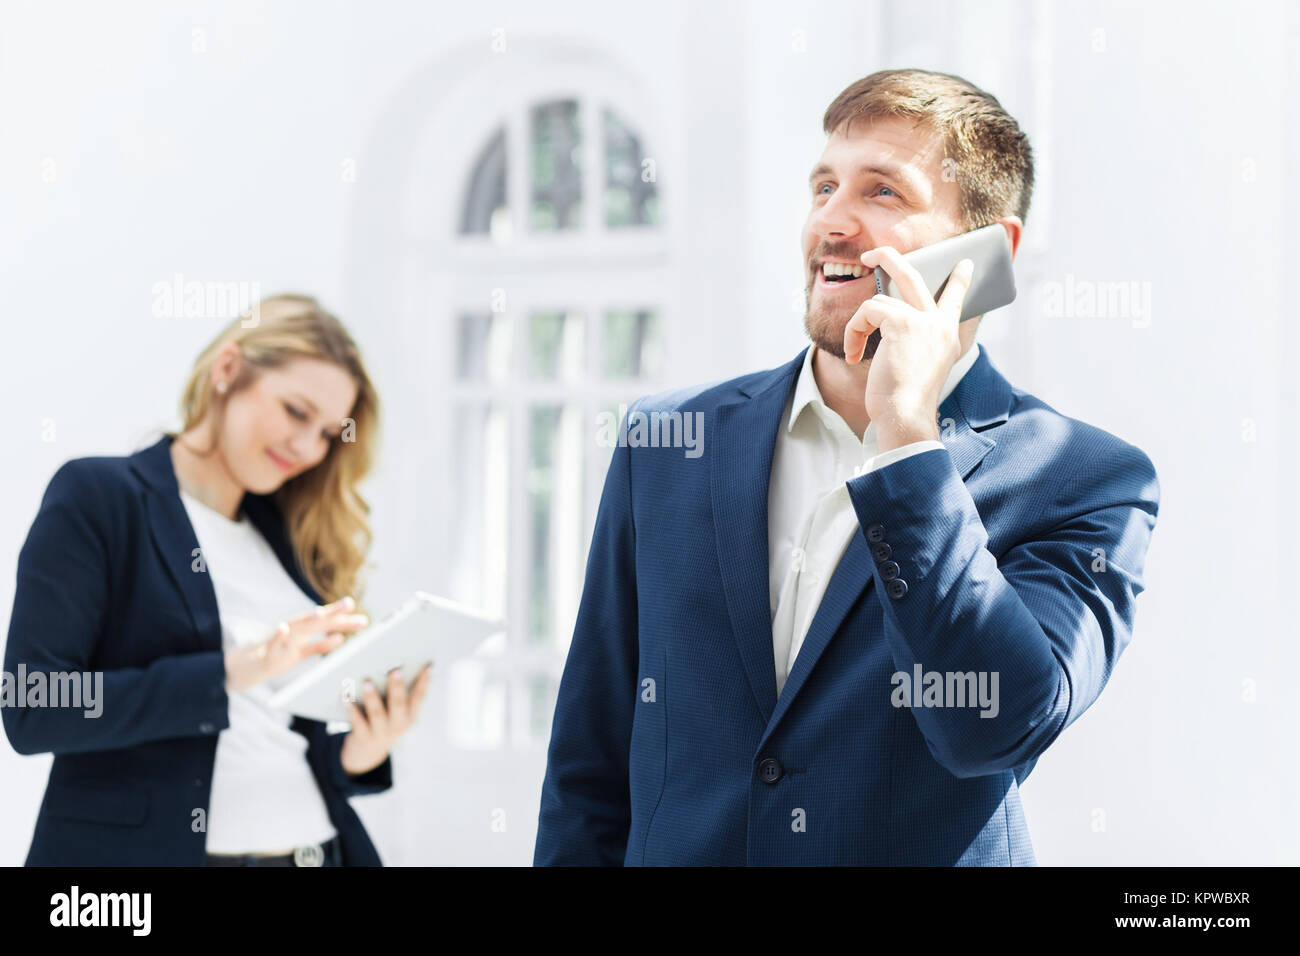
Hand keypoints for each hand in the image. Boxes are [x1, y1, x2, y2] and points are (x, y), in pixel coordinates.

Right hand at [224, 596, 367, 692]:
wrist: (253, 666)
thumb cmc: (280, 655)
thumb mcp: (304, 652)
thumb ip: (320, 645)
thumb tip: (340, 638)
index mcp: (304, 630)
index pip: (327, 622)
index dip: (343, 618)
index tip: (362, 616)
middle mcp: (295, 630)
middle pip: (316, 620)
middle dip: (333, 612)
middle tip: (350, 603)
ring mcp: (282, 639)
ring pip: (296, 627)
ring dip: (307, 619)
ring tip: (320, 613)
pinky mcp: (269, 650)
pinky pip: (272, 642)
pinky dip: (277, 635)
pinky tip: (282, 628)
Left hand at [339, 663, 433, 775]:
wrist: (367, 753)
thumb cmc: (382, 722)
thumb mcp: (395, 713)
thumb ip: (396, 695)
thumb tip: (392, 667)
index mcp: (410, 717)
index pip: (419, 697)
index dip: (424, 682)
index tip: (428, 666)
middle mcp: (399, 726)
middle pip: (399, 704)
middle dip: (398, 687)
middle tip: (395, 670)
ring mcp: (381, 733)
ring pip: (377, 714)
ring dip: (372, 697)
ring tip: (367, 682)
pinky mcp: (364, 738)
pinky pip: (357, 722)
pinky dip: (351, 709)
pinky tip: (345, 697)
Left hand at [843, 247, 974, 451]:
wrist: (906, 415)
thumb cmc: (907, 399)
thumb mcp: (921, 368)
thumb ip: (916, 341)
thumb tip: (891, 318)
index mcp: (948, 336)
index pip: (957, 299)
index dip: (959, 280)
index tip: (964, 264)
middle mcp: (939, 324)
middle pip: (914, 276)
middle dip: (890, 258)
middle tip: (873, 254)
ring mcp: (923, 320)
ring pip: (880, 299)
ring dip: (860, 325)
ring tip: (856, 351)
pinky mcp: (901, 323)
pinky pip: (868, 311)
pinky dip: (855, 331)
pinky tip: (855, 356)